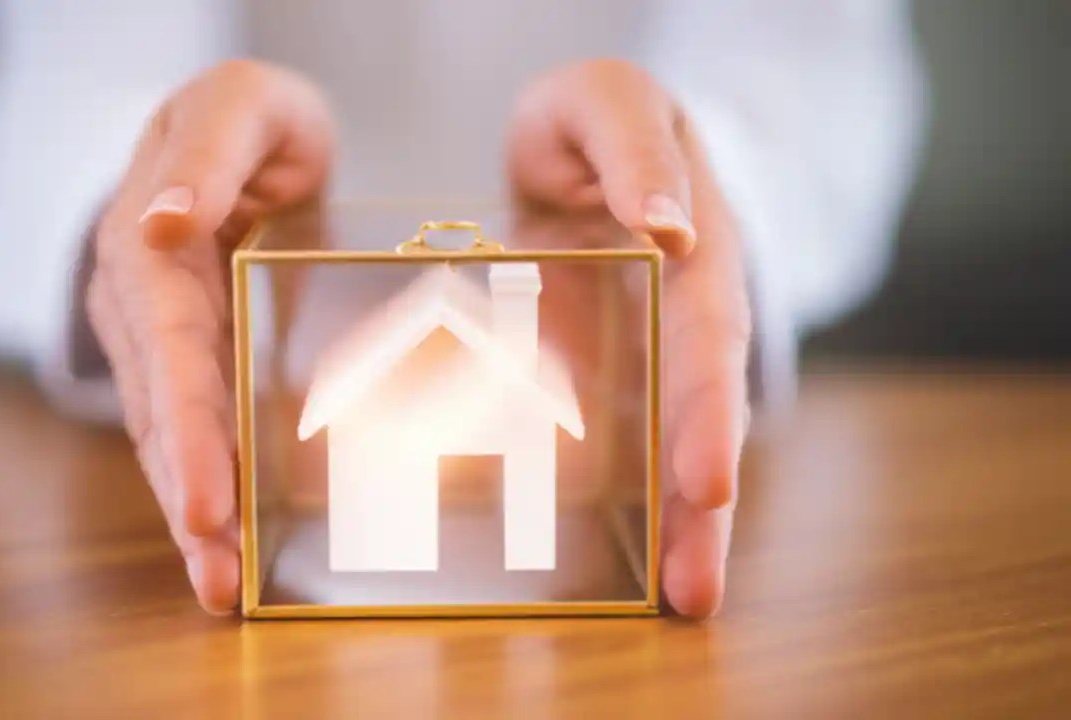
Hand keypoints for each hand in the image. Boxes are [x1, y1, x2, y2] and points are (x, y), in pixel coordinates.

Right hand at [86, 61, 333, 612]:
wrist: (242, 133)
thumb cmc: (246, 114)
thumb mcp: (238, 107)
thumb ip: (207, 157)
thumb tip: (166, 222)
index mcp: (147, 251)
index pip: (170, 354)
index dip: (188, 434)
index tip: (210, 506)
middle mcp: (142, 306)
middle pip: (163, 416)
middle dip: (189, 500)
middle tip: (219, 581)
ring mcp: (161, 340)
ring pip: (171, 438)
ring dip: (194, 514)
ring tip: (222, 588)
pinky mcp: (190, 359)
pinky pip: (195, 429)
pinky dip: (210, 485)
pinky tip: (234, 541)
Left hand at [508, 59, 750, 617]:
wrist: (577, 142)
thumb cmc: (599, 117)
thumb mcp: (611, 102)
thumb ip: (635, 151)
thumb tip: (669, 227)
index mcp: (696, 256)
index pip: (708, 342)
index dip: (710, 413)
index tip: (709, 483)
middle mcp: (678, 319)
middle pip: (702, 419)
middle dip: (706, 508)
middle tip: (697, 594)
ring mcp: (641, 355)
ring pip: (666, 447)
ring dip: (675, 525)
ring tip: (679, 602)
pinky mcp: (597, 374)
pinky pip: (608, 442)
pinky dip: (612, 500)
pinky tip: (602, 561)